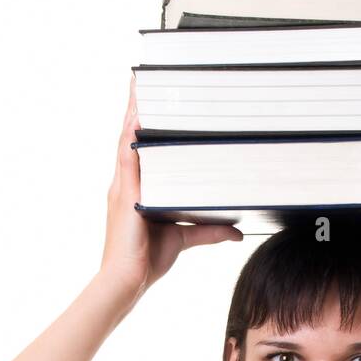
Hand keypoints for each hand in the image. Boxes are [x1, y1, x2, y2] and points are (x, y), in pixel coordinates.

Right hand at [99, 75, 243, 301]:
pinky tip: (136, 117)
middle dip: (137, 107)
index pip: (141, 148)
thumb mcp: (185, 239)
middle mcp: (127, 182)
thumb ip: (210, 231)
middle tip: (144, 79)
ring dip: (133, 111)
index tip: (152, 100)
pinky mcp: (125, 195)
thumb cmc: (148, 260)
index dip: (144, 124)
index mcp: (137, 188)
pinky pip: (128, 159)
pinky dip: (131, 137)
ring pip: (127, 140)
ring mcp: (123, 187)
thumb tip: (237, 232)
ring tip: (140, 85)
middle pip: (132, 136)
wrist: (128, 280)